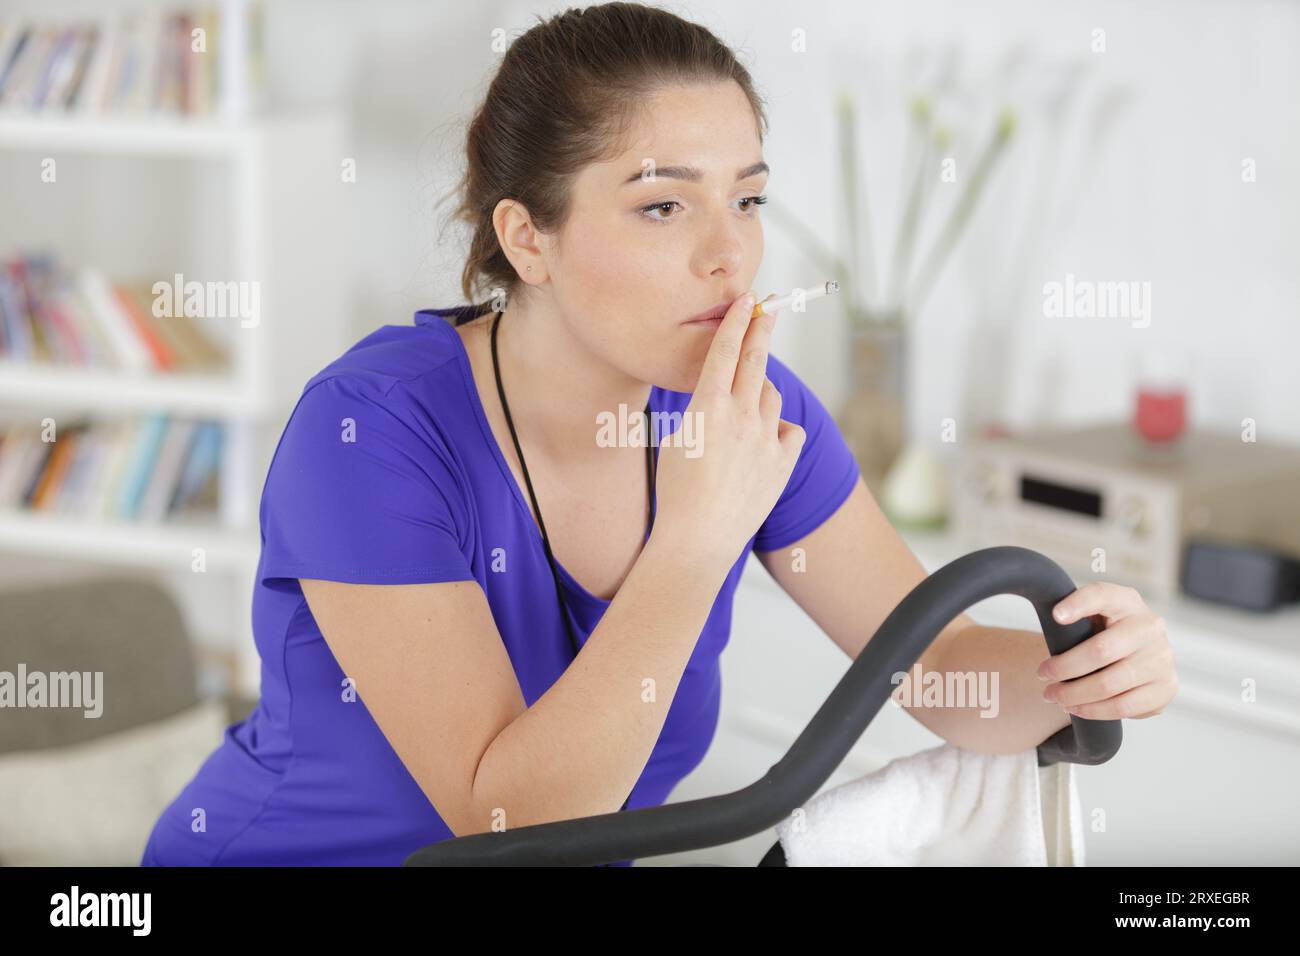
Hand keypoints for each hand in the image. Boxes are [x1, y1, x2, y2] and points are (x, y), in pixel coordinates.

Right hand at [651, 290, 805, 568]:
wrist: (696, 541)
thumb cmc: (675, 493)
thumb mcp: (676, 439)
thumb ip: (701, 410)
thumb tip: (717, 394)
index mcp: (707, 408)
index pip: (725, 351)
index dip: (736, 322)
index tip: (746, 300)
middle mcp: (741, 417)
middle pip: (756, 361)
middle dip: (761, 332)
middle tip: (767, 312)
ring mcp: (765, 440)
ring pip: (771, 396)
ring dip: (760, 391)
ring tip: (743, 407)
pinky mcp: (782, 464)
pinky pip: (789, 431)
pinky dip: (779, 429)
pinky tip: (765, 440)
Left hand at [1039, 582, 1177, 719]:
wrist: (1139, 653)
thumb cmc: (1104, 631)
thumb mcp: (1092, 613)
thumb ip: (1076, 613)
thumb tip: (1056, 618)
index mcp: (1127, 601)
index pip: (1102, 595)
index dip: (1078, 603)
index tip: (1055, 616)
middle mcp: (1151, 627)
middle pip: (1100, 651)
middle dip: (1064, 667)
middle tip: (1042, 675)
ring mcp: (1162, 659)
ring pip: (1109, 685)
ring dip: (1073, 695)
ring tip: (1053, 696)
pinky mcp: (1165, 688)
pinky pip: (1123, 707)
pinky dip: (1093, 711)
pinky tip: (1076, 708)